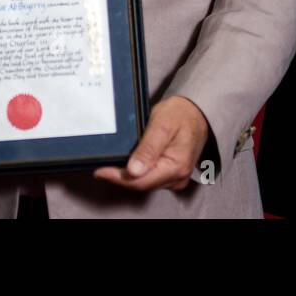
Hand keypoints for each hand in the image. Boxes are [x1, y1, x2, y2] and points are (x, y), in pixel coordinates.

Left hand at [93, 95, 209, 191]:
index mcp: (176, 166)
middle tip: (101, 164)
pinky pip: (150, 178)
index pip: (141, 181)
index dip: (118, 178)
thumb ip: (148, 148)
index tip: (100, 170)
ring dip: (127, 175)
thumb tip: (133, 171)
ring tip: (111, 162)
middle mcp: (177, 177)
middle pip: (141, 184)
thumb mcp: (162, 124)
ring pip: (144, 183)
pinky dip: (137, 172)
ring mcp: (175, 178)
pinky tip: (126, 162)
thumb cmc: (180, 114)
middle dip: (120, 176)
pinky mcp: (172, 175)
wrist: (195, 112)